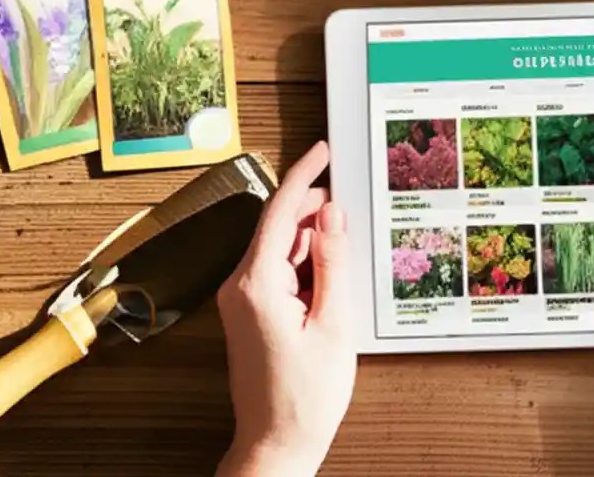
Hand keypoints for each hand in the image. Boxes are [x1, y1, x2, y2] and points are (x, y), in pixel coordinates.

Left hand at [215, 142, 355, 476]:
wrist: (277, 443)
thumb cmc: (305, 396)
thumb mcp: (334, 322)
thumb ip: (333, 262)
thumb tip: (333, 214)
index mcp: (257, 283)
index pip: (280, 210)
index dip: (304, 175)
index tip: (322, 150)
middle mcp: (240, 286)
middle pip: (280, 226)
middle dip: (316, 214)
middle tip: (353, 213)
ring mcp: (241, 299)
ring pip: (281, 248)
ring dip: (314, 245)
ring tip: (347, 263)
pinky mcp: (249, 312)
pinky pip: (278, 271)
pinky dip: (305, 266)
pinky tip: (331, 282)